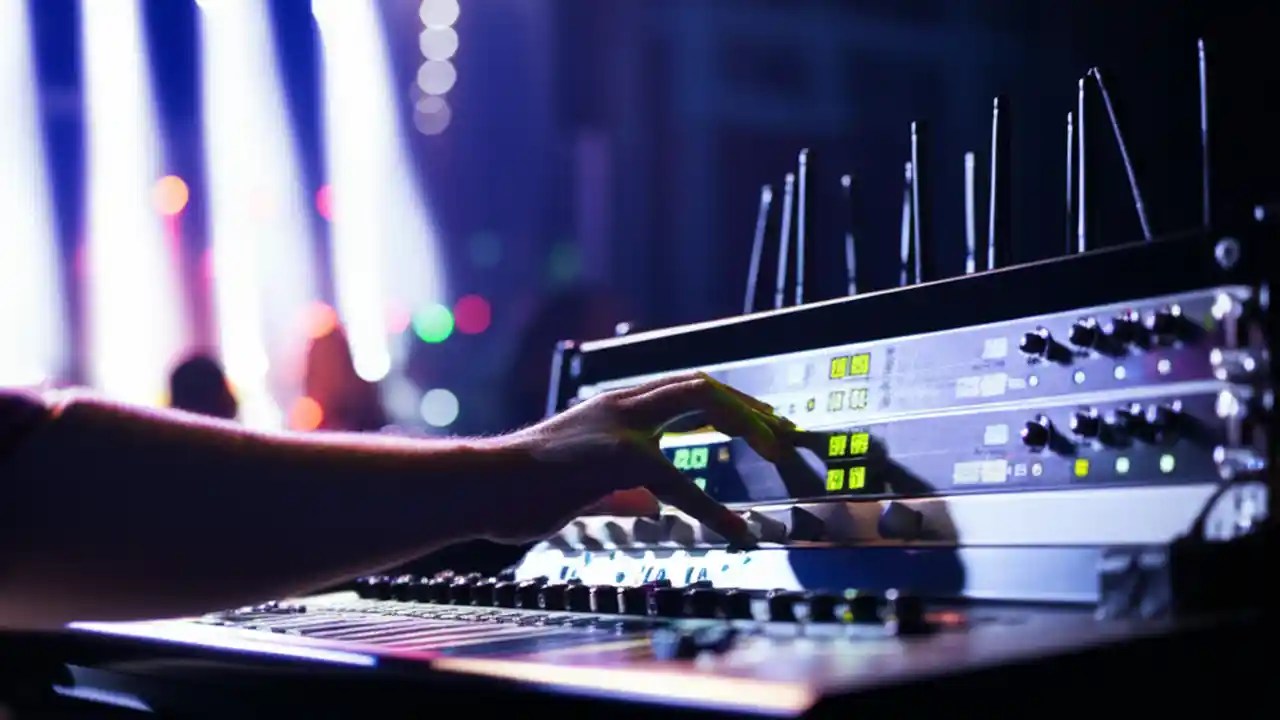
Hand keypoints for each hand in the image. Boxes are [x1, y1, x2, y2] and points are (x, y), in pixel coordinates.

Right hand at [483, 372, 791, 544]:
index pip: (687, 391)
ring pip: (700, 402)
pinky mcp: (617, 458)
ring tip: (779, 453)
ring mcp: (621, 427)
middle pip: (703, 385)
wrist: (480, 486)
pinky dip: (712, 506)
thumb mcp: (583, 480)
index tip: (763, 426)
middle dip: (751, 407)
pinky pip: (677, 479)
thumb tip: (647, 501)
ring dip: (747, 425)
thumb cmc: (521, 486)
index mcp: (616, 409)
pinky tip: (734, 529)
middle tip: (786, 435)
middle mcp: (623, 407)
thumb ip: (620, 486)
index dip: (730, 404)